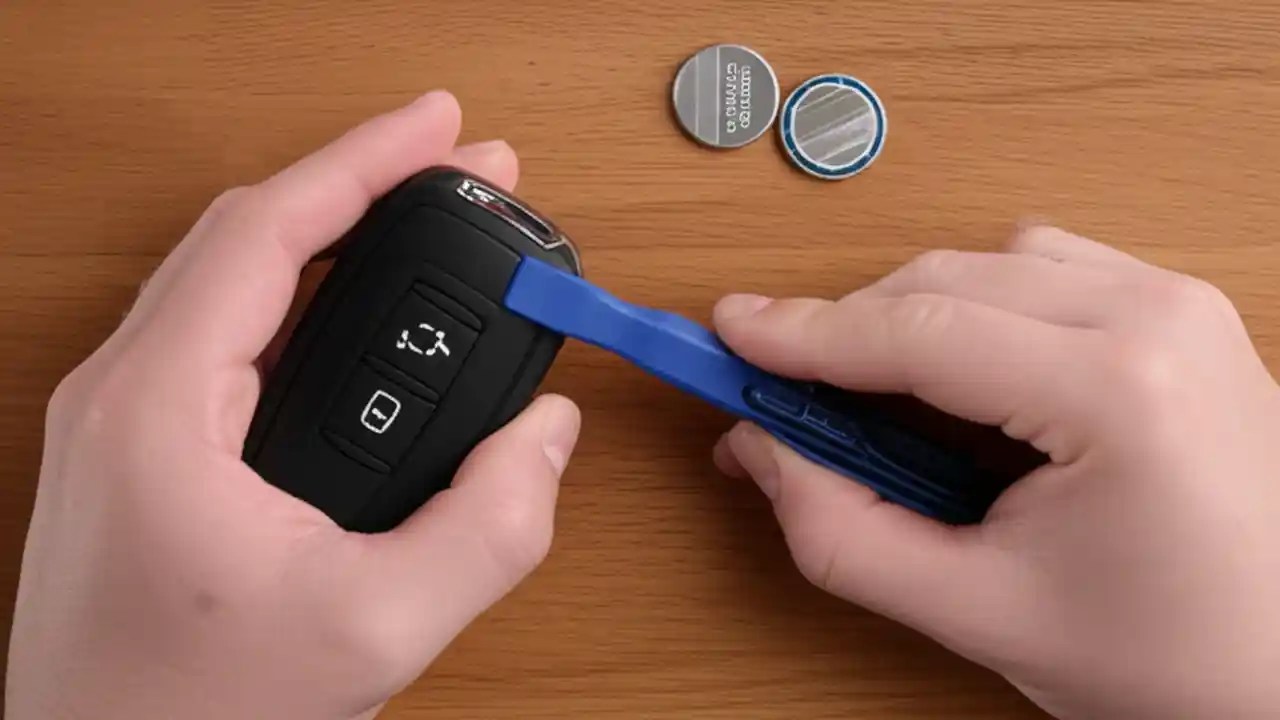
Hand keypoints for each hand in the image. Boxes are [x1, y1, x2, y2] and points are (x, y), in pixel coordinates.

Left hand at [6, 91, 580, 719]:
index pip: (268, 232)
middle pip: (247, 234)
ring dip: (328, 232)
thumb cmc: (196, 718)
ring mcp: (122, 421)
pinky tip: (350, 302)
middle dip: (361, 185)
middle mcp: (123, 395)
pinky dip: (297, 292)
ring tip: (417, 215)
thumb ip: (490, 528)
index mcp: (157, 409)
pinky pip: (223, 330)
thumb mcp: (377, 631)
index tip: (442, 127)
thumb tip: (546, 435)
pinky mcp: (139, 451)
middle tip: (456, 167)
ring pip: (229, 275)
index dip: (364, 162)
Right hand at [712, 226, 1279, 718]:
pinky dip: (979, 308)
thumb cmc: (1174, 656)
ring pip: (990, 261)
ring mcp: (1179, 306)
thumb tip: (760, 450)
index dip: (803, 333)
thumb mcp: (978, 612)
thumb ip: (841, 531)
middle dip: (847, 331)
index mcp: (1117, 389)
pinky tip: (964, 378)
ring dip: (913, 316)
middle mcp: (1157, 318)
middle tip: (776, 390)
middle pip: (944, 279)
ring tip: (878, 400)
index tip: (728, 335)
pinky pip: (1046, 268)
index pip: (915, 332)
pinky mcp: (1182, 314)